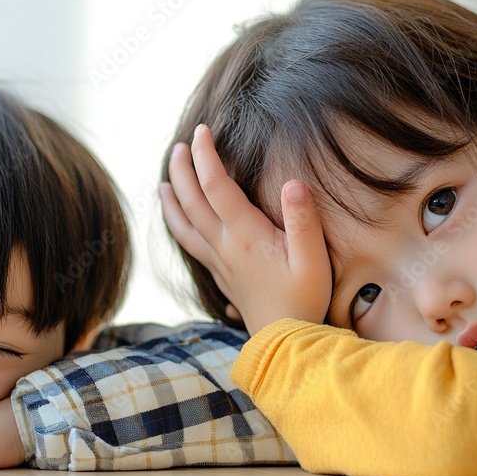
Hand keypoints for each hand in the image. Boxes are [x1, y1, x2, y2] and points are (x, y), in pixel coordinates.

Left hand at [161, 124, 331, 334]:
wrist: (286, 344)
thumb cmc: (303, 300)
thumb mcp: (313, 259)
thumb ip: (303, 220)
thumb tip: (294, 183)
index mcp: (244, 235)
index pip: (216, 186)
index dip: (207, 156)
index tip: (202, 131)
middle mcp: (224, 246)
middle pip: (191, 202)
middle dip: (182, 170)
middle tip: (179, 146)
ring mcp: (219, 263)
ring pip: (183, 226)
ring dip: (172, 201)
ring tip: (163, 183)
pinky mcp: (222, 277)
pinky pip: (191, 245)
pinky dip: (179, 227)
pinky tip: (181, 224)